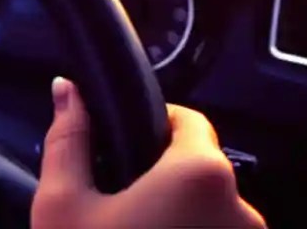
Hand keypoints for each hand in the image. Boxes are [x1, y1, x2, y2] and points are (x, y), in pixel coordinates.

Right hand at [32, 77, 264, 228]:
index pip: (188, 121)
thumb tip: (66, 90)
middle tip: (117, 211)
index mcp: (202, 176)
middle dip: (161, 183)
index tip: (121, 154)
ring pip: (209, 213)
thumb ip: (68, 141)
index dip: (151, 129)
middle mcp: (243, 210)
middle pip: (198, 171)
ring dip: (178, 218)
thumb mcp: (63, 207)